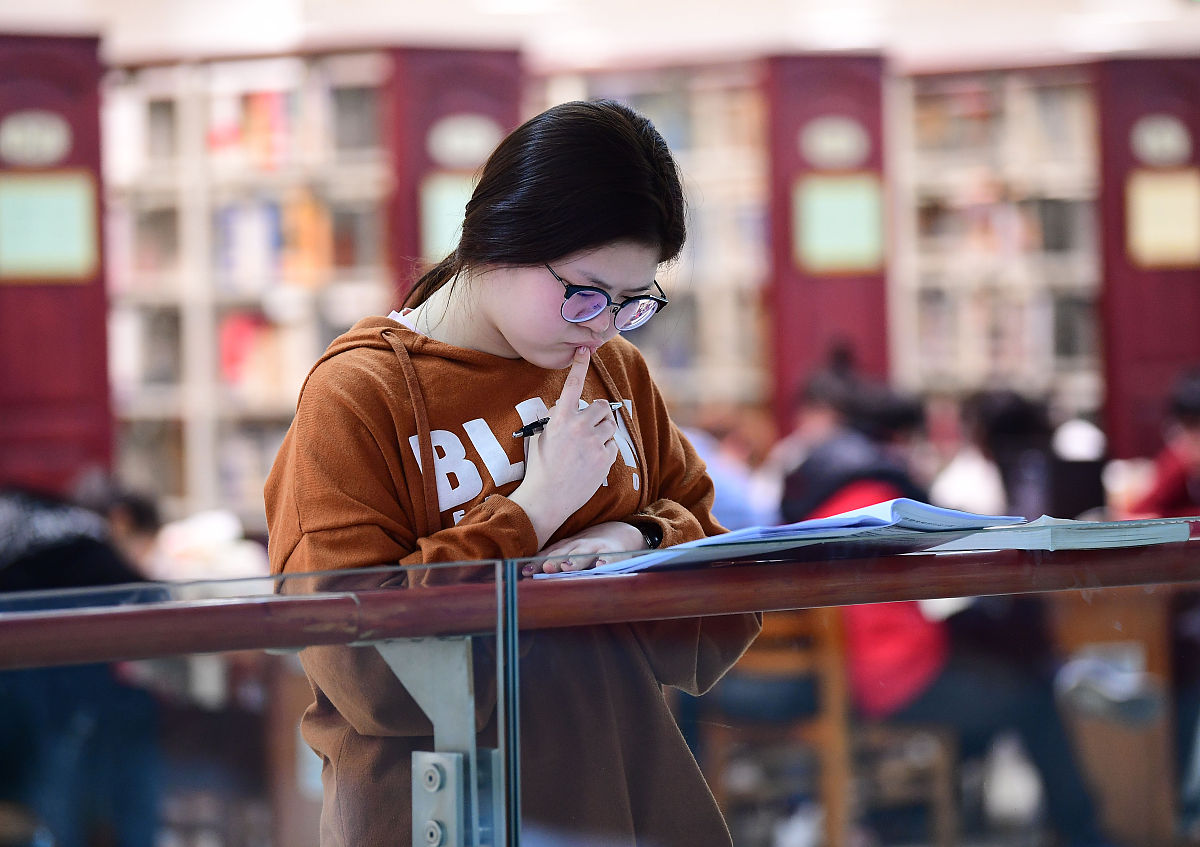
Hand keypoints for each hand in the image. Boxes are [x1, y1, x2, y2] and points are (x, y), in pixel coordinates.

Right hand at [510, 346, 619, 546]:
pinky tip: (591, 461)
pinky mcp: (605, 459)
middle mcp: (579, 428)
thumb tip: (566, 408)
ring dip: (603, 431)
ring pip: (610, 426)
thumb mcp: (541, 437)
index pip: (572, 385)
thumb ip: (556, 419)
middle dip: (598, 413)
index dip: (579, 365)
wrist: (548, 498)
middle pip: (601, 406)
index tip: (585, 349)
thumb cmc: (540, 468)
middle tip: (591, 423)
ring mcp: (594, 443)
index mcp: (560, 419)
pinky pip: (613, 445)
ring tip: (589, 445)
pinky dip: (605, 450)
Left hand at [523, 521, 644, 575]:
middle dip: (553, 561)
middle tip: (543, 569)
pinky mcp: (615, 552)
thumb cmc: (592, 546)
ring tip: (566, 567)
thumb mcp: (571, 548)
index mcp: (567, 547)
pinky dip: (607, 562)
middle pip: (564, 554)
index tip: (524, 571)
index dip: (537, 563)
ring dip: (575, 561)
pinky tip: (601, 567)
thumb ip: (552, 557)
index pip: (549, 555)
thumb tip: (524, 570)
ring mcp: (597, 548)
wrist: (625, 533)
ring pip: (585, 555)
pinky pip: (611, 558)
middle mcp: (580, 546)